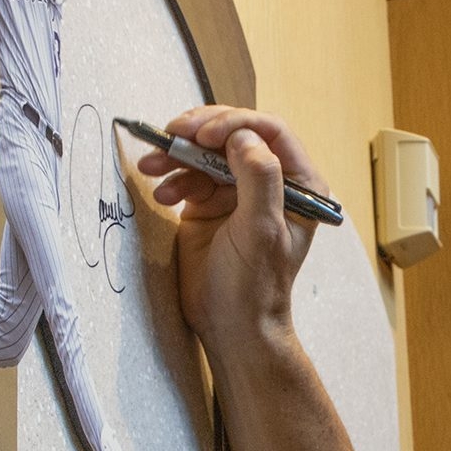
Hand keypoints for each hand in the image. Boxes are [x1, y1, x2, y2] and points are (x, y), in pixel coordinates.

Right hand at [134, 107, 330, 356]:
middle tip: (172, 133)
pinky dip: (172, 178)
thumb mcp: (261, 230)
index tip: (203, 135)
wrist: (231, 326)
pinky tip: (161, 193)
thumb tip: (242, 135)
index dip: (234, 124)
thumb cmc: (255, 285)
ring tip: (152, 164)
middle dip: (199, 132)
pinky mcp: (209, 205)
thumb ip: (259, 178)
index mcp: (297, 184)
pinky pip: (189, 176)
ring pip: (206, 153)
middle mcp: (269, 182)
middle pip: (234, 135)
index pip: (269, 132)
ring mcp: (237, 192)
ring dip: (177, 154)